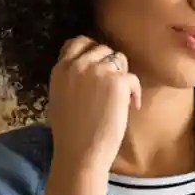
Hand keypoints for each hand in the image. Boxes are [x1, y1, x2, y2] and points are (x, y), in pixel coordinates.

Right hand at [47, 36, 141, 171]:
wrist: (80, 152)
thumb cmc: (70, 134)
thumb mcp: (60, 98)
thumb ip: (71, 79)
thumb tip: (89, 68)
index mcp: (60, 69)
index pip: (78, 42)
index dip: (92, 50)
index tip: (101, 65)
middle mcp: (77, 65)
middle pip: (102, 49)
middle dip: (111, 65)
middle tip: (114, 87)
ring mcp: (97, 71)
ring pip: (119, 59)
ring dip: (123, 75)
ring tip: (122, 98)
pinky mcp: (116, 81)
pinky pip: (132, 78)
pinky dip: (135, 92)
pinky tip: (131, 107)